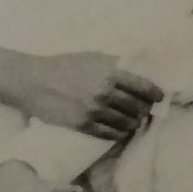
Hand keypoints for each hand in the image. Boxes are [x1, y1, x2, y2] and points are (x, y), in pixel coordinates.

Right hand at [18, 53, 163, 141]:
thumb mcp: (92, 57)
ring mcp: (95, 110)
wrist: (33, 81)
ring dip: (133, 123)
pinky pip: (110, 134)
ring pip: (127, 123)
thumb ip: (115, 64)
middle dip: (145, 110)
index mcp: (110, 72)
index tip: (159, 98)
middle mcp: (105, 92)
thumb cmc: (63, 65)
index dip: (156, 94)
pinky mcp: (84, 125)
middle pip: (138, 107)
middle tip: (145, 111)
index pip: (144, 87)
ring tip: (133, 122)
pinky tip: (119, 130)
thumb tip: (138, 71)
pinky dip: (118, 133)